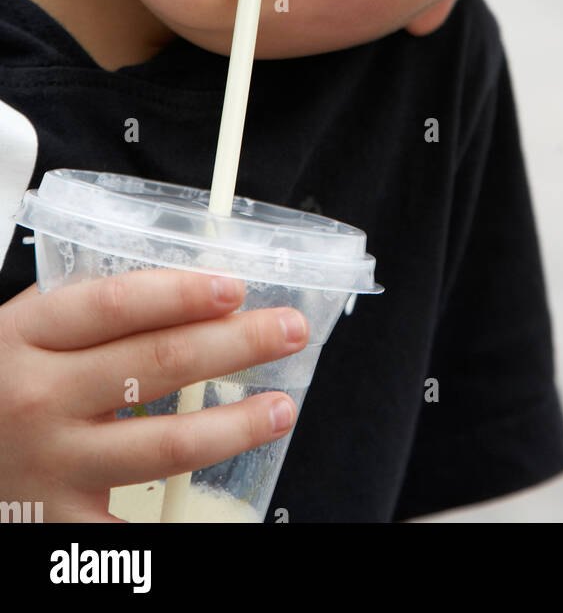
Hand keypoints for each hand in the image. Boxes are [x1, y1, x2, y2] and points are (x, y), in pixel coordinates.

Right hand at [0, 269, 307, 521]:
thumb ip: (87, 315)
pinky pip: (135, 523)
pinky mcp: (58, 524)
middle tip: (287, 330)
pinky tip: (229, 494)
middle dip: (236, 344)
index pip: (116, 304)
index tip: (235, 288)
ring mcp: (51, 465)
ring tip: (279, 408)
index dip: (182, 293)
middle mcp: (39, 398)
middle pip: (156, 364)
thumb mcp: (19, 333)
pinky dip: (185, 514)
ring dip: (235, 425)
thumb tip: (190, 292)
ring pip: (165, 444)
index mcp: (27, 336)